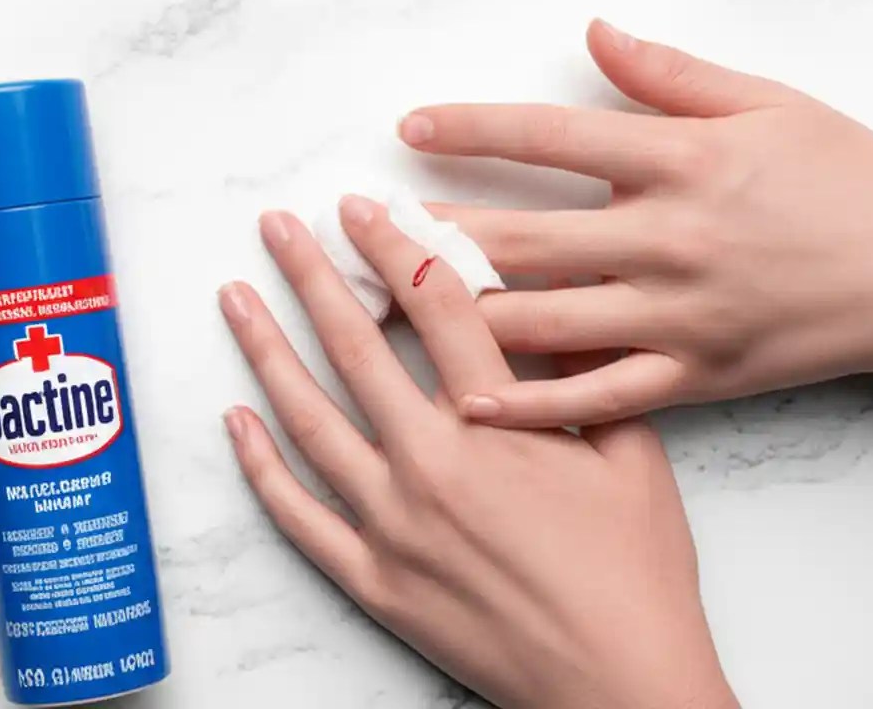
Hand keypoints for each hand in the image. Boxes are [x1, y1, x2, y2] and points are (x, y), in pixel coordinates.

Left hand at [218, 196, 737, 708]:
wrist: (618, 680)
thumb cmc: (636, 573)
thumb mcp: (631, 455)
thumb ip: (579, 377)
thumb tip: (545, 307)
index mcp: (496, 425)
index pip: (436, 308)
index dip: (397, 247)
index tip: (362, 209)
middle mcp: (430, 464)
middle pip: (357, 347)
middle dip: (313, 276)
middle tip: (276, 230)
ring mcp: (391, 524)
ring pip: (310, 420)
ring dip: (268, 353)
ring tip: (236, 301)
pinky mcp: (373, 579)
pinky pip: (299, 515)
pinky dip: (262, 466)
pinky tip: (237, 423)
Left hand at [403, 19, 872, 435]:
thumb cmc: (847, 179)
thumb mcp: (767, 105)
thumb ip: (671, 74)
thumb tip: (594, 36)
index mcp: (683, 162)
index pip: (553, 138)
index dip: (474, 129)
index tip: (410, 130)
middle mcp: (669, 240)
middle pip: (527, 236)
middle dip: (437, 232)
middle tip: (365, 229)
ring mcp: (678, 315)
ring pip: (546, 318)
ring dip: (460, 312)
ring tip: (388, 305)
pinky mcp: (695, 375)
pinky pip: (599, 395)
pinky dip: (533, 401)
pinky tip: (468, 400)